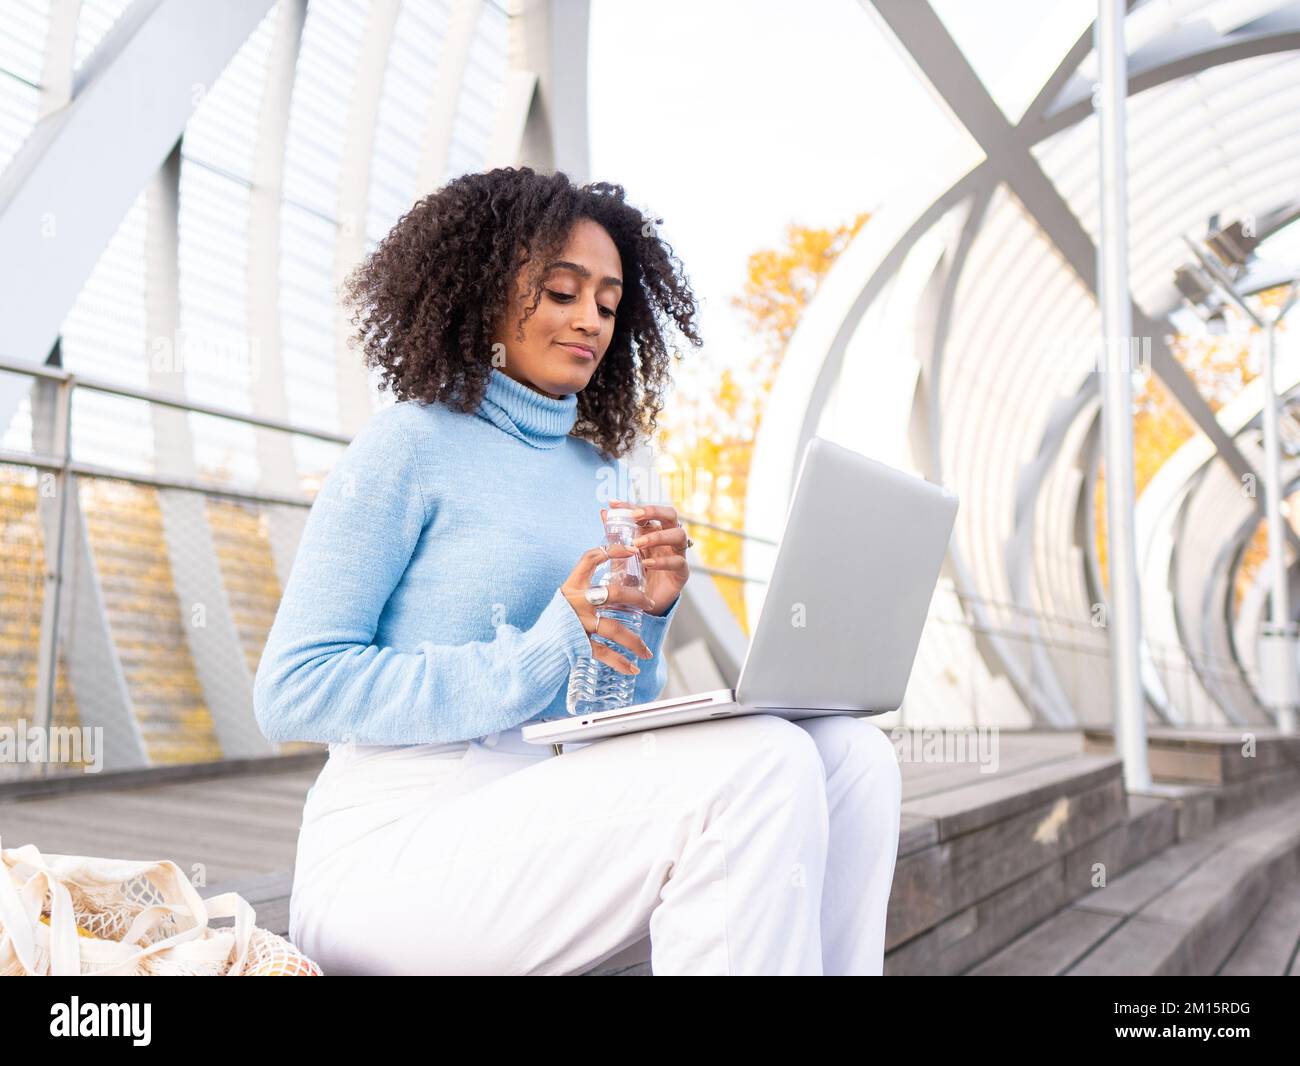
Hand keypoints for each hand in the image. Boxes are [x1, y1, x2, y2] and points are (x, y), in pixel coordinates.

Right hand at [560, 543, 655, 675]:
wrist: (534, 650)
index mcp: (571, 586)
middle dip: (637, 598)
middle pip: (613, 593)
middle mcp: (575, 602)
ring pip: (614, 628)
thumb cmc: (555, 624)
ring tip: (647, 653)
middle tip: (650, 604)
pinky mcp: (577, 644)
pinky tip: (633, 669)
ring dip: (634, 641)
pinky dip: (620, 662)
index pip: (590, 558)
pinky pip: (603, 653)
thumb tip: (616, 590)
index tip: (632, 550)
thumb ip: (586, 593)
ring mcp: (577, 623)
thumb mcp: (566, 601)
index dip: (612, 550)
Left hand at [601, 499, 689, 615]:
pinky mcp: (682, 572)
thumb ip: (615, 535)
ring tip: (638, 543)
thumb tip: (604, 512)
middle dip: (654, 511)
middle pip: (670, 515)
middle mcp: (667, 539)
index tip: (613, 504)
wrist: (642, 604)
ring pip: (678, 535)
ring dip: (658, 536)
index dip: (630, 505)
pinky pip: (678, 561)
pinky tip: (647, 563)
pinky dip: (662, 561)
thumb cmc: (633, 575)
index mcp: (653, 530)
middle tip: (636, 516)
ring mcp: (676, 554)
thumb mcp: (620, 554)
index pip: (645, 512)